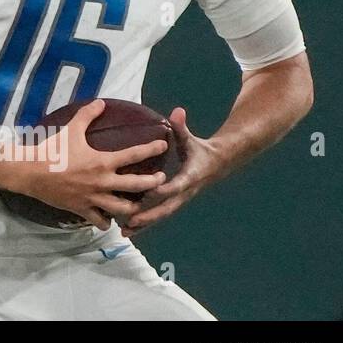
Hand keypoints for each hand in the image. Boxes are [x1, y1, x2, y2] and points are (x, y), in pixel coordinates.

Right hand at [11, 99, 169, 229]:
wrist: (31, 172)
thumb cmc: (52, 150)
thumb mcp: (71, 129)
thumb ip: (88, 115)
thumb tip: (101, 102)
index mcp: (102, 161)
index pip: (134, 155)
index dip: (151, 149)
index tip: (164, 145)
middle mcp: (103, 182)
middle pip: (137, 186)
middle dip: (153, 183)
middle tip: (160, 179)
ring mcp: (94, 198)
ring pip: (123, 209)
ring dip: (134, 206)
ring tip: (139, 203)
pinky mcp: (83, 209)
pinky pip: (100, 221)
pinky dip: (107, 221)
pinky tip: (109, 219)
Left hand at [122, 107, 221, 234]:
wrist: (218, 164)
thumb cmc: (200, 149)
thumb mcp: (191, 138)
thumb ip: (182, 127)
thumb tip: (178, 111)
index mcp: (189, 177)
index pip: (175, 186)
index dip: (162, 190)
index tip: (148, 193)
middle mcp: (184, 192)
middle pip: (166, 208)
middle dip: (148, 215)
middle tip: (130, 221)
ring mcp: (179, 200)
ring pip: (161, 215)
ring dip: (144, 224)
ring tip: (125, 231)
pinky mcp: (174, 202)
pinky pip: (159, 214)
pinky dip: (146, 222)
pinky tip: (129, 228)